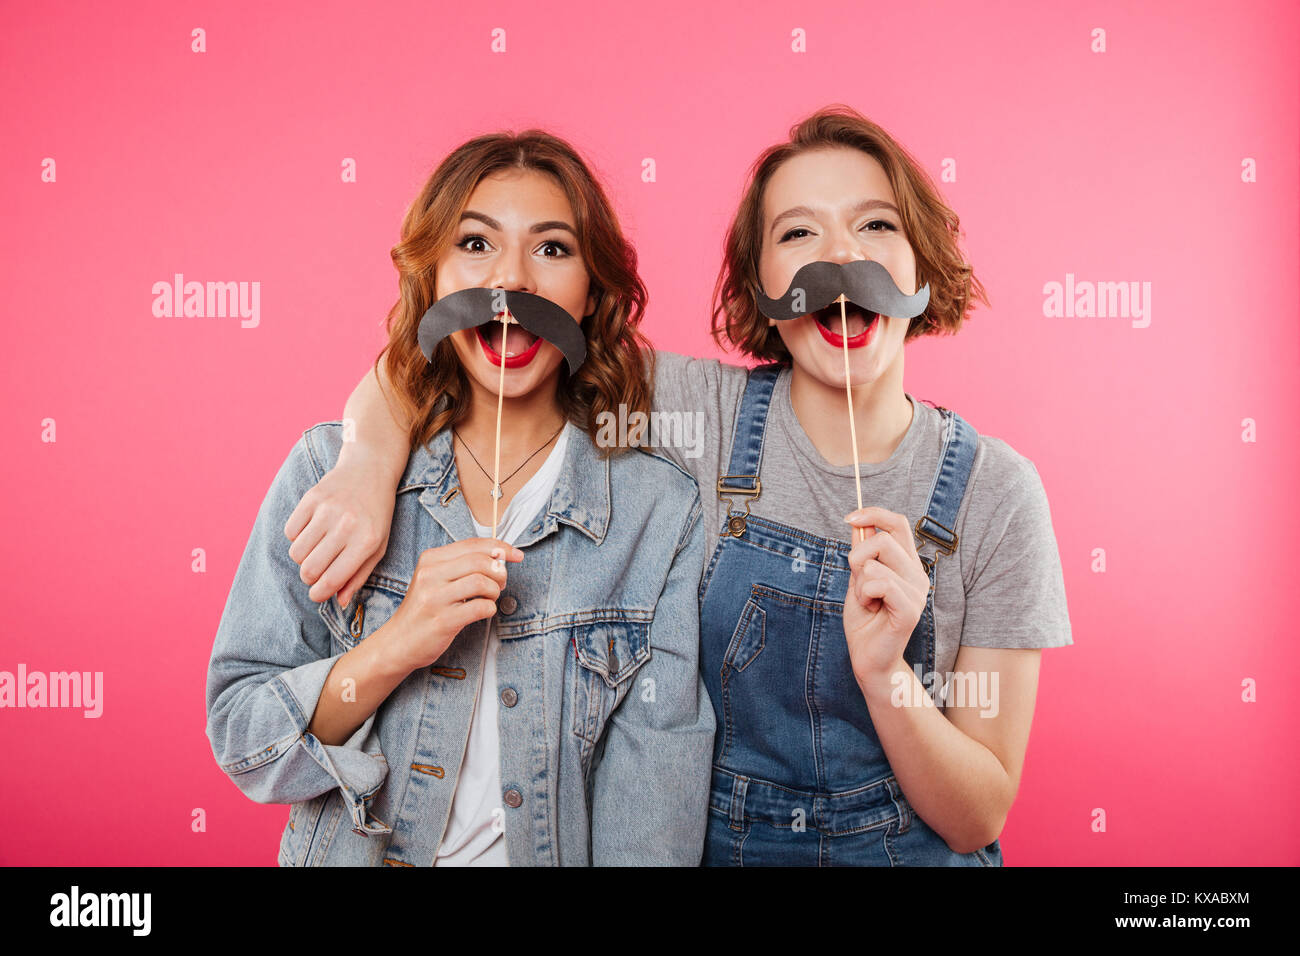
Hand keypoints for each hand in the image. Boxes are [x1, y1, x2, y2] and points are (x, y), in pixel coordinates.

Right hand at [285, 463, 395, 605]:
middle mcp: (346, 525)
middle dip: (309, 578)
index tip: (317, 595)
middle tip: (317, 572)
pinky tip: (312, 530)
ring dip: (302, 558)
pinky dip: (297, 537)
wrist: (370, 469)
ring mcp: (327, 510)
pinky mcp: (311, 497)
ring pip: (297, 552)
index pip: (332, 579)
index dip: (319, 594)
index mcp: (366, 542)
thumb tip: (339, 601)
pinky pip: (290, 531)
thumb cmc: (376, 514)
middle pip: (309, 569)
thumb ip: (359, 576)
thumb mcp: (378, 546)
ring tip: (317, 549)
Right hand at [380, 538, 524, 673]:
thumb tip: (500, 555)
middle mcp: (430, 575)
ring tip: (489, 598)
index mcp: (430, 559)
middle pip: (480, 561)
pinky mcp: (442, 620)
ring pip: (481, 583)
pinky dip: (489, 609)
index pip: (472, 544)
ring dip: (494, 591)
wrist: (398, 642)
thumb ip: (462, 565)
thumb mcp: (435, 579)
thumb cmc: (424, 609)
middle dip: (499, 572)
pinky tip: (483, 611)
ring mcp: (435, 598)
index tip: (516, 555)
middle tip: (501, 583)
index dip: (500, 547)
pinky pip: (480, 608)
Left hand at [842, 507, 930, 682]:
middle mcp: (918, 574)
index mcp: (908, 564)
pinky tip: (870, 607)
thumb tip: (858, 522)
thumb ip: (861, 552)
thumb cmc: (865, 620)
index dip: (874, 514)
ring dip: (860, 582)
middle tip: (858, 581)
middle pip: (883, 538)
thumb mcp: (858, 579)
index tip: (849, 518)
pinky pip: (880, 583)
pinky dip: (865, 594)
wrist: (868, 657)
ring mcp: (917, 592)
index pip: (899, 523)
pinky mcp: (910, 609)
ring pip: (876, 563)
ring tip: (867, 600)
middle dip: (857, 556)